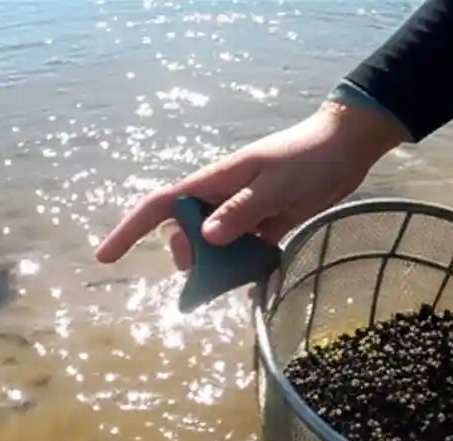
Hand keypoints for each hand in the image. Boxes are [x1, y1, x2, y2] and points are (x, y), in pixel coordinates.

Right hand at [95, 100, 407, 268]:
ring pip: (215, 246)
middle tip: (216, 272)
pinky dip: (247, 267)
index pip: (161, 206)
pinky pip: (245, 251)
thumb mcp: (276, 186)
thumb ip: (241, 211)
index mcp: (215, 182)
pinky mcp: (266, 223)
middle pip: (186, 233)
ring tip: (242, 277)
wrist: (346, 148)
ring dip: (221, 267)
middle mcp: (222, 197)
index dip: (130, 230)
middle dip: (191, 257)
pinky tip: (260, 281)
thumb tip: (204, 239)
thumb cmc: (309, 160)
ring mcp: (243, 211)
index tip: (106, 258)